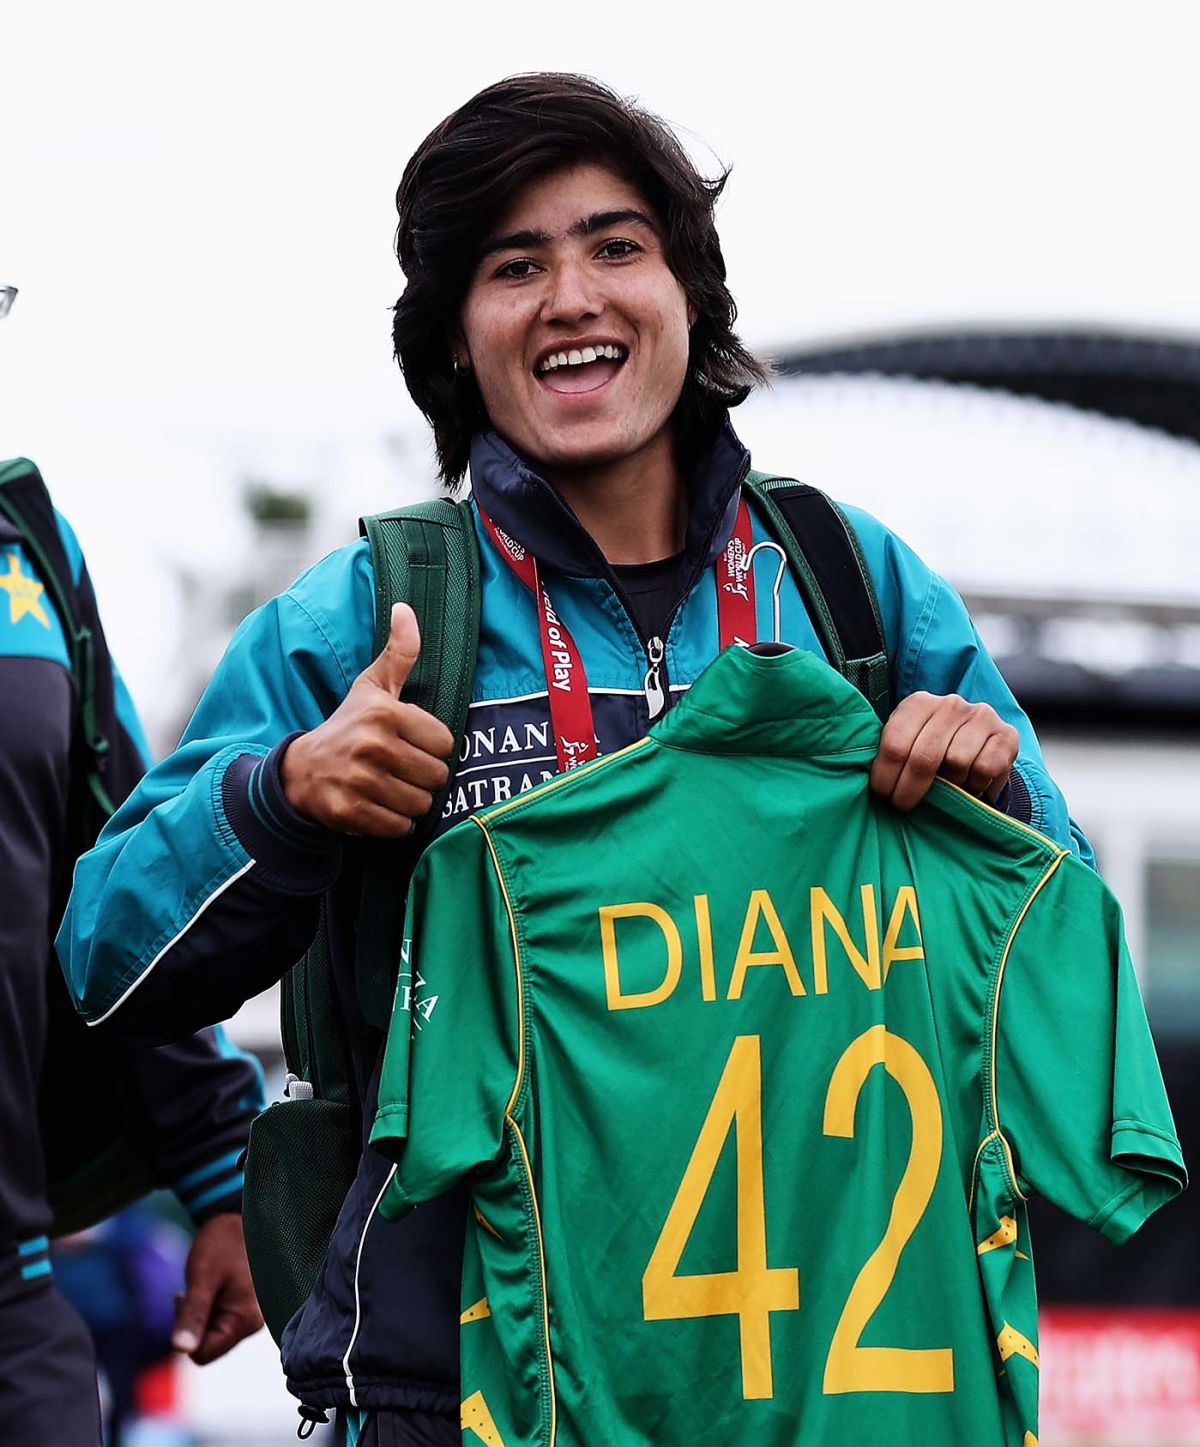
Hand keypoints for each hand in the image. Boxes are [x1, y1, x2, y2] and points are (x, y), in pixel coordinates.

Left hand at [173, 1212, 263, 1364]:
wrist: (238, 1216)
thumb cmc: (222, 1243)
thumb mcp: (202, 1278)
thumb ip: (193, 1315)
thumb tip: (180, 1350)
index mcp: (245, 1320)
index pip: (202, 1355)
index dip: (186, 1333)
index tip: (186, 1298)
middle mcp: (253, 1323)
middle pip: (208, 1346)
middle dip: (195, 1323)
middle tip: (196, 1290)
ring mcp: (251, 1316)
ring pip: (212, 1335)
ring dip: (202, 1314)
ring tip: (206, 1285)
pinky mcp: (246, 1308)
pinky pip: (219, 1322)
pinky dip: (210, 1308)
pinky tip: (213, 1286)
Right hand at [281, 602, 454, 837]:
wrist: (300, 770)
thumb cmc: (347, 725)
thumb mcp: (372, 687)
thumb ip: (399, 653)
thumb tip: (407, 609)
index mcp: (384, 713)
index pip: (445, 743)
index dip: (432, 747)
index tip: (410, 744)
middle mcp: (372, 745)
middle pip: (436, 776)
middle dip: (423, 778)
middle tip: (400, 770)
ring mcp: (360, 781)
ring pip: (421, 804)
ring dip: (410, 802)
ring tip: (389, 787)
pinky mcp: (351, 812)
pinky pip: (400, 827)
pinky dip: (394, 823)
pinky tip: (378, 806)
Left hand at [869, 692, 1017, 811]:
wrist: (980, 746)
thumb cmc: (932, 751)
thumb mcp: (907, 744)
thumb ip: (890, 755)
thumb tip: (861, 783)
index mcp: (918, 703)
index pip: (895, 743)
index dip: (885, 776)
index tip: (883, 796)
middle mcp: (950, 704)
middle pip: (924, 756)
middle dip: (910, 790)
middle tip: (903, 806)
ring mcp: (980, 716)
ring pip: (957, 763)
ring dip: (949, 786)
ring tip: (944, 790)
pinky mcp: (1006, 734)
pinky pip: (984, 769)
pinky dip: (975, 784)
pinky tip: (969, 784)